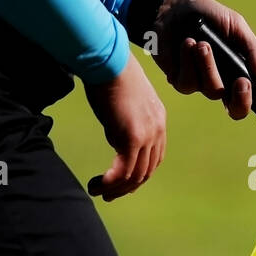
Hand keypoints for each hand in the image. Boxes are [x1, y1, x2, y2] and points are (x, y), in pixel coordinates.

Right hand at [83, 55, 165, 201]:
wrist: (108, 60)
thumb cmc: (111, 74)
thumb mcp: (125, 101)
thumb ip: (126, 120)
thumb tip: (116, 137)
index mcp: (159, 120)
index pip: (154, 157)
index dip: (139, 174)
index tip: (122, 183)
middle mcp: (158, 129)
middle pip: (146, 170)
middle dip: (127, 187)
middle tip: (108, 194)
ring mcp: (147, 134)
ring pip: (135, 174)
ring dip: (115, 187)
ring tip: (97, 191)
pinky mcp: (131, 137)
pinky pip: (123, 170)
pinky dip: (109, 181)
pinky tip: (97, 185)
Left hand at [151, 0, 255, 130]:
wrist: (172, 8)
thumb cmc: (207, 15)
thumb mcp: (236, 26)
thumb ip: (252, 51)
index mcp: (240, 72)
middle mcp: (223, 82)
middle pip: (236, 110)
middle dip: (242, 99)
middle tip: (242, 81)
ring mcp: (201, 84)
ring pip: (212, 91)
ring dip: (208, 66)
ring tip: (202, 43)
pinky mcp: (180, 80)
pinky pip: (188, 83)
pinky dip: (188, 61)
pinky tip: (186, 45)